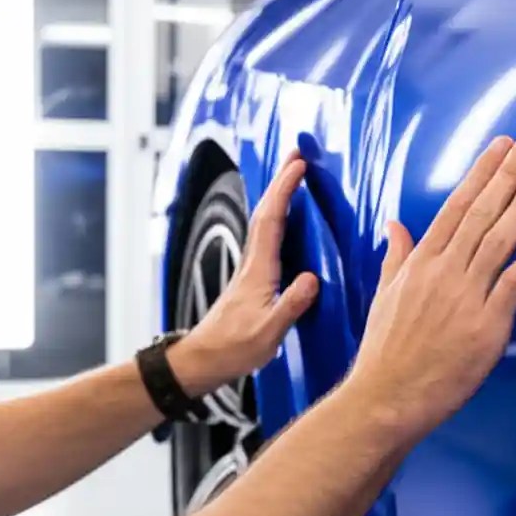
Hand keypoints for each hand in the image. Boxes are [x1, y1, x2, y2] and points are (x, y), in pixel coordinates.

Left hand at [170, 151, 319, 396]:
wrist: (203, 361)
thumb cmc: (233, 349)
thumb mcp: (268, 332)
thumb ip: (290, 305)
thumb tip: (312, 278)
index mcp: (259, 270)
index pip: (273, 220)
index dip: (285, 190)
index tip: (299, 165)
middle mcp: (253, 263)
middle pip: (267, 212)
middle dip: (282, 180)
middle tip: (298, 154)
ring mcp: (252, 269)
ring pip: (266, 221)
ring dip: (280, 195)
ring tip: (295, 176)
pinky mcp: (253, 278)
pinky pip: (268, 237)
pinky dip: (278, 217)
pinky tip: (285, 219)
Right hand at [345, 135, 515, 442]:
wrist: (387, 397)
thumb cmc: (386, 350)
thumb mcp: (384, 295)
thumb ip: (396, 257)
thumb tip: (397, 224)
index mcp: (420, 262)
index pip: (456, 205)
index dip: (481, 173)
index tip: (500, 147)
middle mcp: (444, 272)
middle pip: (482, 212)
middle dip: (508, 174)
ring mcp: (467, 297)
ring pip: (500, 238)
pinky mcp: (488, 325)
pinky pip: (514, 280)